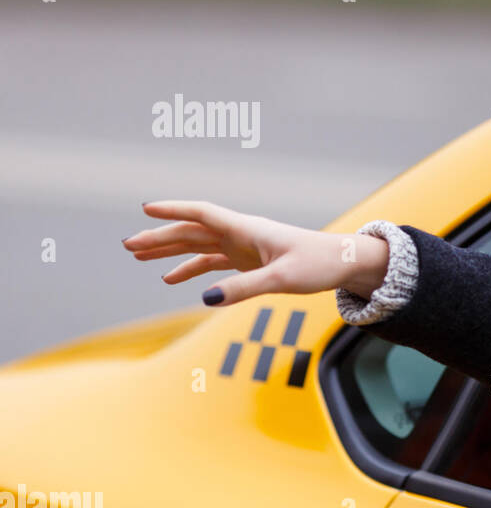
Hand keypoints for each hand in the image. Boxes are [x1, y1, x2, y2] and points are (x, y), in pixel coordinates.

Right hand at [122, 200, 388, 306]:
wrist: (345, 263)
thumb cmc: (319, 264)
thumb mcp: (282, 279)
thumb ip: (243, 289)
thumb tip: (204, 299)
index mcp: (247, 229)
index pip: (203, 213)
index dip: (174, 210)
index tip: (145, 208)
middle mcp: (242, 234)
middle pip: (193, 231)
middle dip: (160, 236)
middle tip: (128, 245)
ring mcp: (244, 247)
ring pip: (199, 246)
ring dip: (170, 251)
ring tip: (139, 257)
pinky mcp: (251, 262)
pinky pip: (213, 262)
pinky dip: (191, 269)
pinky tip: (171, 279)